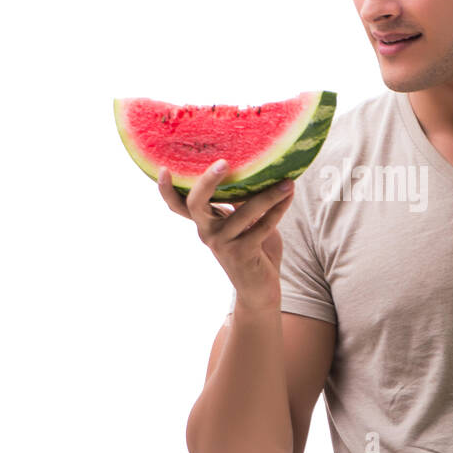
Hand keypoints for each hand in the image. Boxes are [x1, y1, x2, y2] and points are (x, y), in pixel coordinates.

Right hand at [155, 160, 295, 309]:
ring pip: (243, 212)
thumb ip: (241, 201)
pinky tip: (288, 196)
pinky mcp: (242, 254)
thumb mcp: (242, 222)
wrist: (258, 289)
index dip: (166, 190)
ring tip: (287, 182)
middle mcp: (207, 232)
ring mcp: (223, 244)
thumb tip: (253, 169)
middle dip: (207, 181)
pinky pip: (262, 226)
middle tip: (223, 163)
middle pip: (196, 204)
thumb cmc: (253, 250)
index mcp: (204, 222)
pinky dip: (278, 209)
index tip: (163, 168)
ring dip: (268, 195)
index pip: (178, 205)